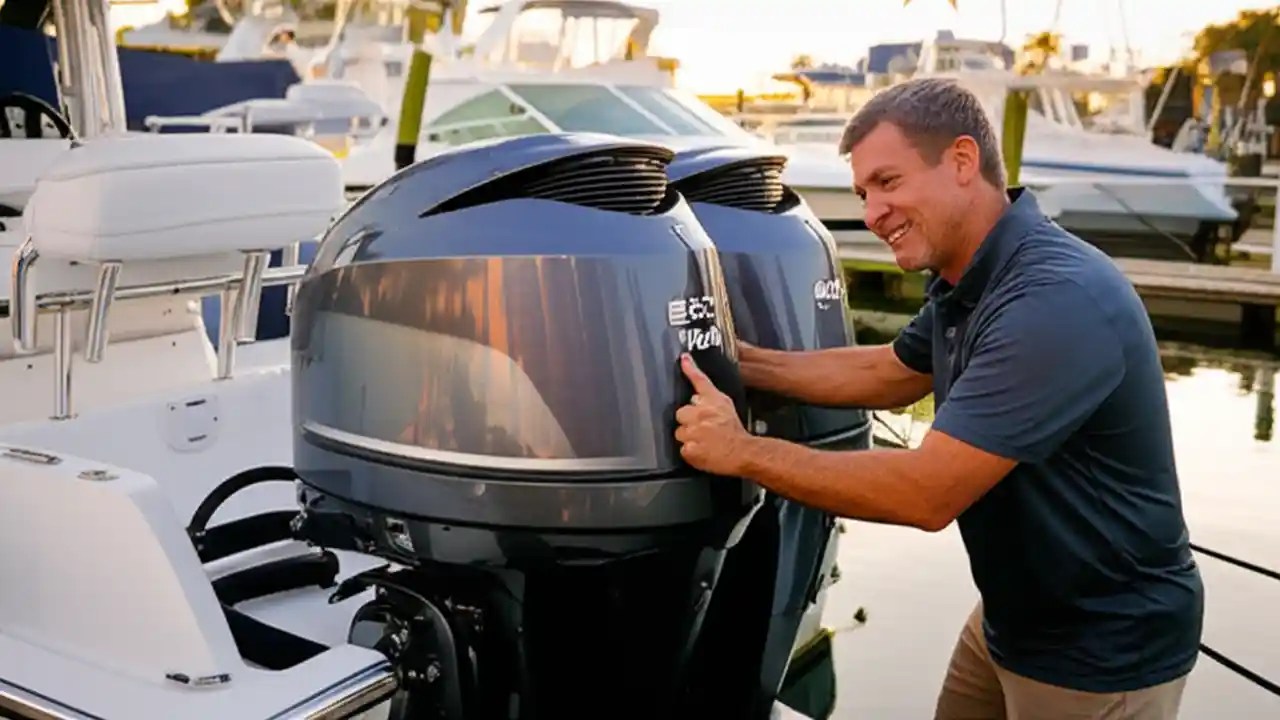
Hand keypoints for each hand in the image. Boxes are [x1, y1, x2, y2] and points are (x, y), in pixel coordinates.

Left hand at [674, 353, 752, 475]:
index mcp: (712, 401)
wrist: (743, 452)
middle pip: (681, 412)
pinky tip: (702, 449)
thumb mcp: (725, 405)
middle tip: (702, 428)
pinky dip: (690, 452)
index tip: (684, 359)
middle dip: (688, 420)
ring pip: (679, 432)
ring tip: (703, 440)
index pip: (699, 380)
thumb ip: (709, 396)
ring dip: (688, 437)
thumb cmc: (735, 431)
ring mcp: (694, 431)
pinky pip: (683, 449)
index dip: (690, 368)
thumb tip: (694, 393)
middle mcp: (701, 413)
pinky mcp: (690, 448)